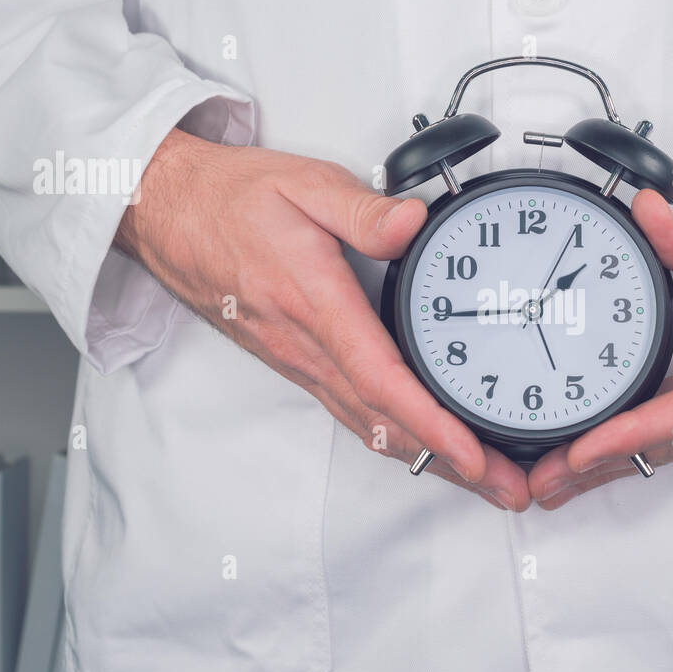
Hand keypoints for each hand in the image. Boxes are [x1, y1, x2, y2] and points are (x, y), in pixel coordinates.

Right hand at [116, 129, 530, 510]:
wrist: (165, 214)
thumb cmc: (230, 200)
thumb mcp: (302, 183)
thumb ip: (363, 209)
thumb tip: (413, 224)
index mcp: (315, 303)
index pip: (381, 378)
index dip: (430, 422)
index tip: (473, 452)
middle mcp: (307, 347)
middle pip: (385, 422)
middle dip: (450, 463)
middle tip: (506, 488)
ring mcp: (299, 361)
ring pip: (369, 426)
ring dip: (427, 459)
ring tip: (482, 479)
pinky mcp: (297, 362)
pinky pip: (351, 412)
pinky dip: (393, 440)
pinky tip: (422, 448)